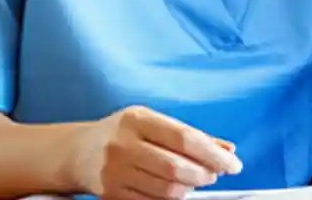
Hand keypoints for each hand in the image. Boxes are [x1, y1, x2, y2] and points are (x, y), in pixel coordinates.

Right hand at [71, 106, 242, 199]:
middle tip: (213, 175)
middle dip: (204, 175)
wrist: (78, 152)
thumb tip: (227, 149)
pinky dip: (170, 199)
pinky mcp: (111, 194)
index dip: (213, 154)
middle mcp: (123, 144)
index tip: (233, 164)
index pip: (184, 138)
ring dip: (189, 189)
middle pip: (176, 167)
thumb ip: (190, 134)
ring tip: (195, 181)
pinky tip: (175, 189)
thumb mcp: (153, 122)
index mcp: (138, 119)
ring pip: (166, 190)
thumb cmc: (123, 133)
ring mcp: (115, 171)